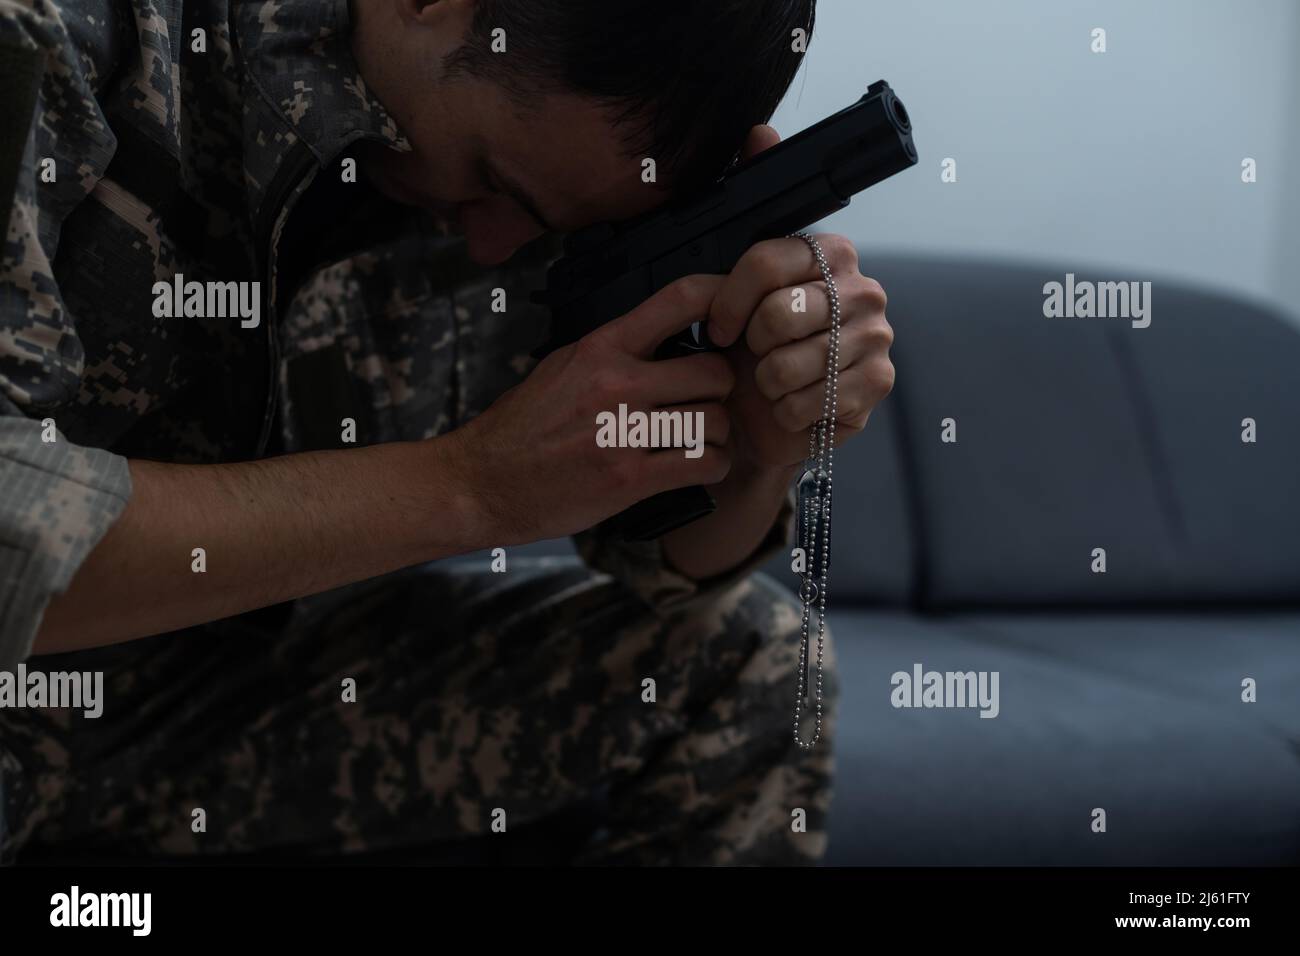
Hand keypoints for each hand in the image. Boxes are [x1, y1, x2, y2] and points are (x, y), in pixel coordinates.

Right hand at [450, 276, 734, 543]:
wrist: (483, 481)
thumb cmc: (523, 428)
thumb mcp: (562, 367)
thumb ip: (613, 351)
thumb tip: (665, 337)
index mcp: (601, 346)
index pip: (680, 299)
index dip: (724, 299)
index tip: (736, 318)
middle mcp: (616, 382)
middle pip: (715, 371)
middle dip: (722, 390)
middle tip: (712, 402)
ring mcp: (624, 430)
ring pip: (716, 420)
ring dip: (720, 434)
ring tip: (707, 440)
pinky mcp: (630, 477)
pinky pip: (703, 463)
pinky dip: (715, 466)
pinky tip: (702, 466)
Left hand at [703, 126, 895, 468]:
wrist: (767, 419)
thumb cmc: (750, 349)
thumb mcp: (734, 278)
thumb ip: (746, 197)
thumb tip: (760, 130)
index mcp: (828, 252)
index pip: (765, 262)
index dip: (728, 302)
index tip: (718, 328)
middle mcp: (863, 287)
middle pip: (778, 316)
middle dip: (752, 346)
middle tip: (757, 355)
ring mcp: (876, 336)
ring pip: (788, 366)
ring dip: (768, 385)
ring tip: (775, 382)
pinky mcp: (879, 383)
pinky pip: (808, 403)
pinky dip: (787, 413)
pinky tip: (794, 406)